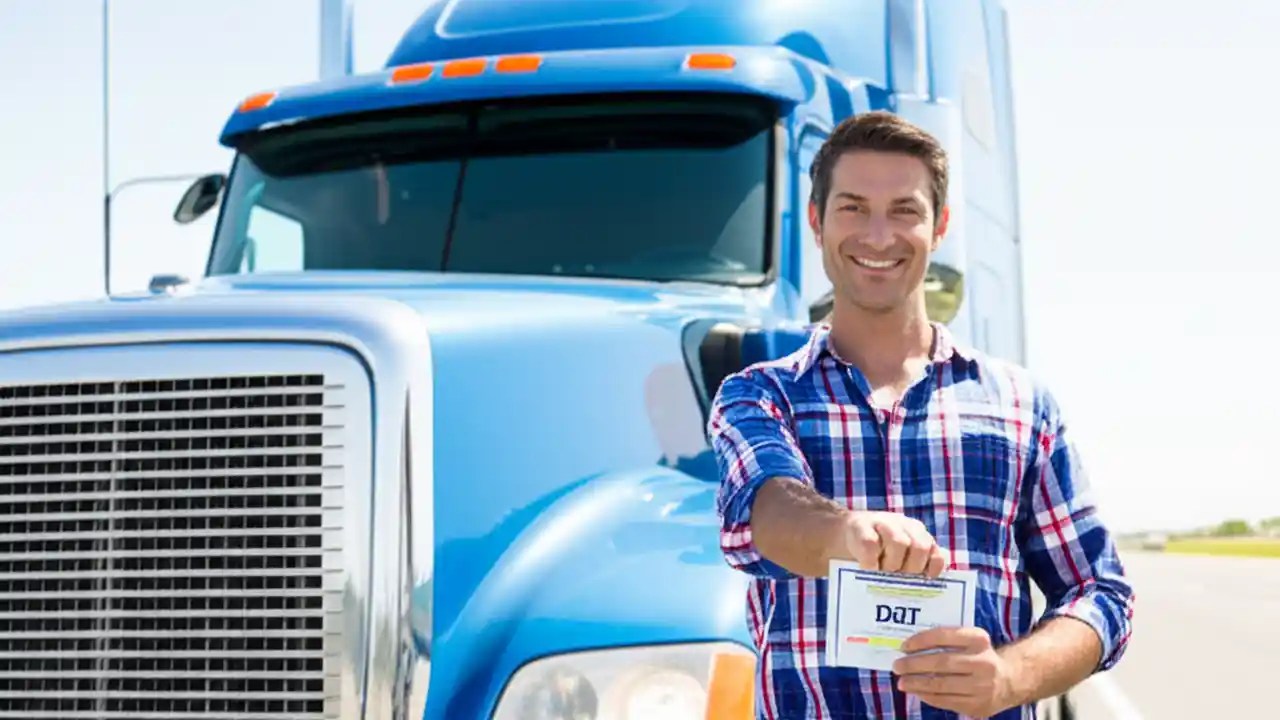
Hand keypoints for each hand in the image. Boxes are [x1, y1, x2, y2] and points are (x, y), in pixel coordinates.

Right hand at [837, 511, 946, 575]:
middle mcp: (904, 525)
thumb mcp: (902, 555)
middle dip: (912, 567)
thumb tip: (941, 573)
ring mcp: (883, 523)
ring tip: (882, 571)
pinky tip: (868, 567)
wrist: (844, 533)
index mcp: (918, 534)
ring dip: (892, 563)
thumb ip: (922, 561)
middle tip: (899, 575)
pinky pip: (871, 545)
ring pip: (899, 543)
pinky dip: (871, 561)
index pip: (935, 551)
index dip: (933, 567)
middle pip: (920, 546)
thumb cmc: (877, 552)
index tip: (925, 579)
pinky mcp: (861, 526)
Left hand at [892, 627, 1018, 717]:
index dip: (921, 641)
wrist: (1010, 680)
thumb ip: (948, 640)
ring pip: (941, 684)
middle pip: (941, 662)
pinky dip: (927, 696)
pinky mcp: (978, 705)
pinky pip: (946, 700)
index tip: (904, 646)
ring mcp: (982, 686)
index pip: (944, 636)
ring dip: (916, 683)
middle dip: (914, 664)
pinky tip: (916, 691)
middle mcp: (983, 662)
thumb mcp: (971, 641)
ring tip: (902, 682)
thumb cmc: (980, 656)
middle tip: (897, 665)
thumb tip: (910, 648)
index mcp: (979, 640)